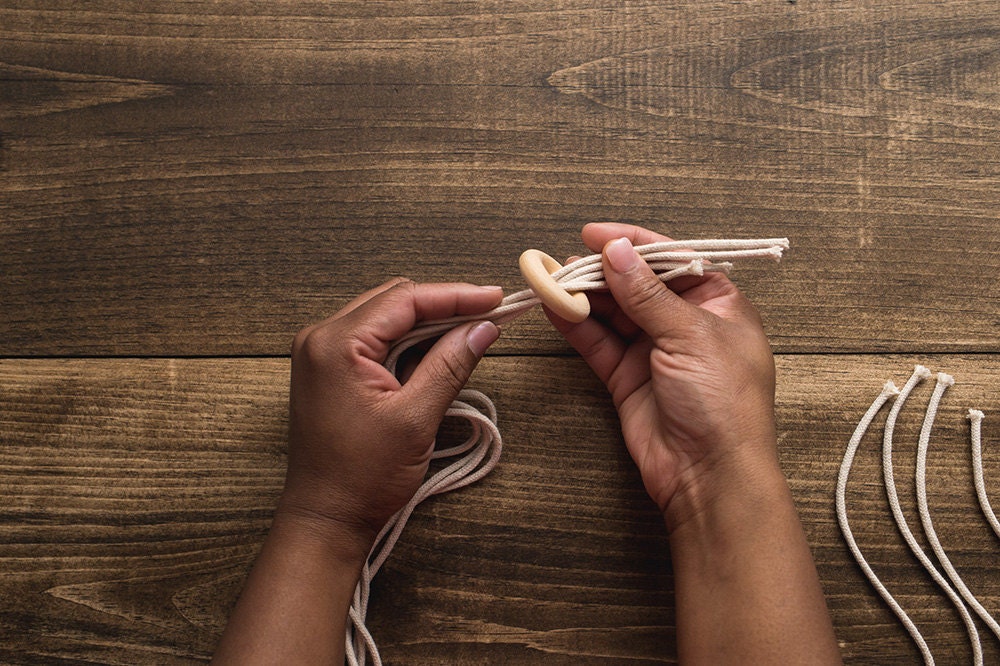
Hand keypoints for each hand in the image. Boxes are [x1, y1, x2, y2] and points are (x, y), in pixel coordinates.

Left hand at [281, 278, 502, 550]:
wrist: (325, 520)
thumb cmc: (362, 478)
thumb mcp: (416, 418)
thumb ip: (450, 365)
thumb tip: (483, 327)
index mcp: (336, 344)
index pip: (405, 299)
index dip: (456, 296)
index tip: (495, 298)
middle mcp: (321, 338)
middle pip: (394, 302)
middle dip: (444, 307)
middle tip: (489, 316)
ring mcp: (320, 354)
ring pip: (386, 319)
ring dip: (427, 326)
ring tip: (470, 334)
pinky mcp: (328, 371)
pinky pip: (374, 341)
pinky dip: (408, 344)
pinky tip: (438, 355)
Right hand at [546, 223, 776, 530]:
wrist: (711, 475)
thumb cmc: (725, 404)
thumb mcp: (691, 336)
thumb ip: (648, 294)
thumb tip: (617, 251)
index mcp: (717, 303)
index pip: (671, 259)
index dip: (633, 243)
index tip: (594, 234)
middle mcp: (684, 323)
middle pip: (636, 284)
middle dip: (601, 271)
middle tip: (565, 260)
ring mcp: (654, 351)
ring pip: (612, 312)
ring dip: (584, 296)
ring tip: (551, 278)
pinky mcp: (627, 377)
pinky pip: (598, 343)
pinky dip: (576, 326)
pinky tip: (554, 307)